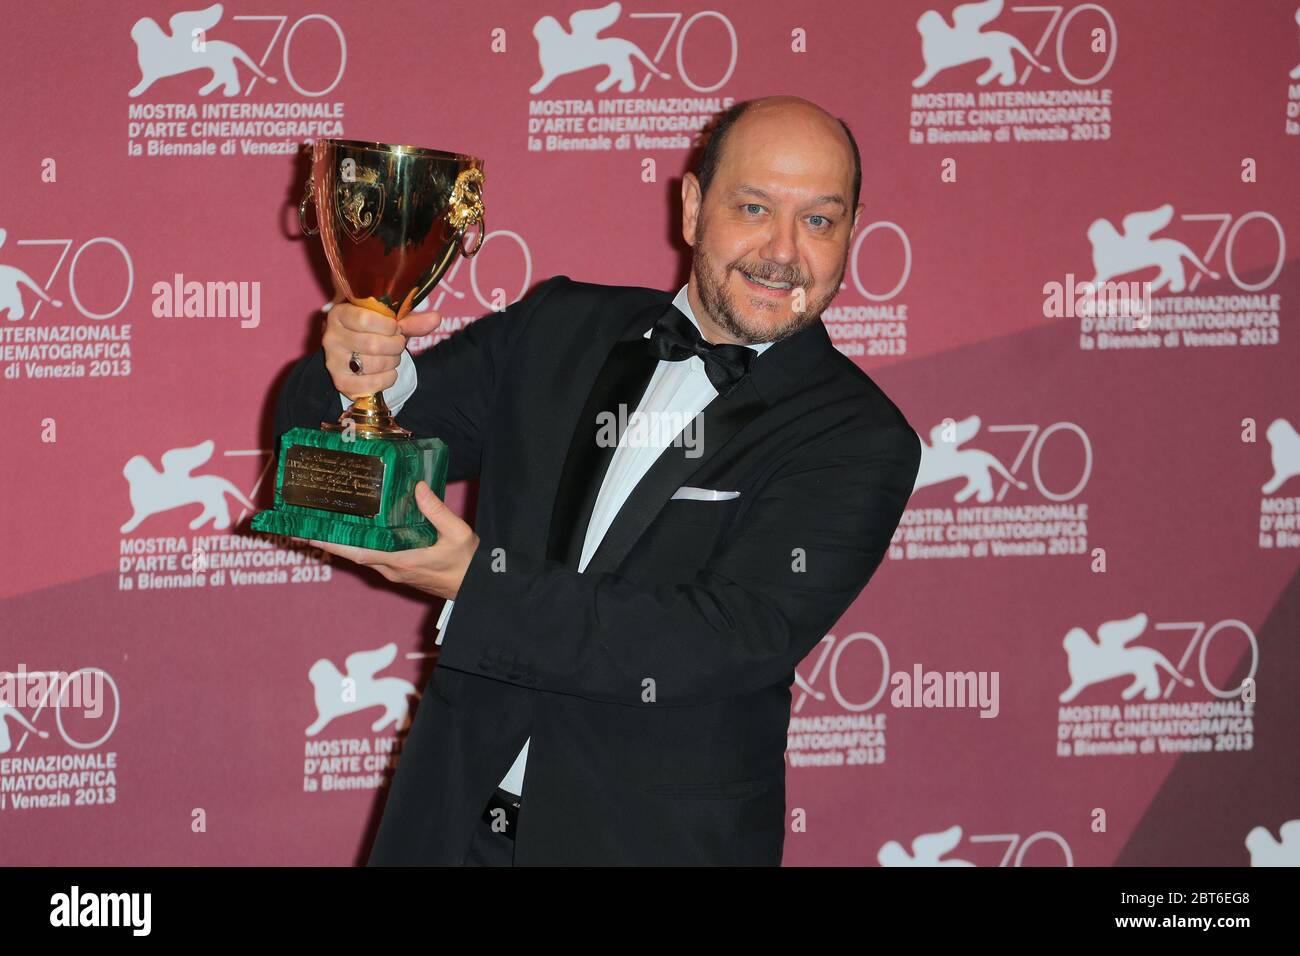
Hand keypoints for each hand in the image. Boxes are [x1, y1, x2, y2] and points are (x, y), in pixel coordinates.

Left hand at [292, 481, 479, 599]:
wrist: (478, 590)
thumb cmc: (469, 565)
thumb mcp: (459, 534)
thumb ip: (438, 512)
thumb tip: (418, 488)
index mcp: (403, 561)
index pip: (360, 553)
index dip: (332, 544)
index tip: (308, 536)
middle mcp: (393, 569)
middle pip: (353, 553)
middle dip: (328, 541)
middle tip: (303, 524)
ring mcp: (396, 572)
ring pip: (362, 555)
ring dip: (342, 543)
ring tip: (323, 524)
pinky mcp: (401, 570)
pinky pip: (373, 555)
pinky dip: (359, 544)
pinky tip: (357, 531)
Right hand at [323, 297, 442, 399]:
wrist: (356, 357)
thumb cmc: (373, 334)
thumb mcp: (390, 324)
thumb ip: (411, 321)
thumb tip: (436, 318)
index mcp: (340, 314)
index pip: (365, 319)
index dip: (389, 326)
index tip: (395, 328)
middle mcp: (331, 337)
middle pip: (373, 344)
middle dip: (395, 346)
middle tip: (398, 344)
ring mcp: (334, 361)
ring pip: (374, 364)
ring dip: (393, 362)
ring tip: (391, 357)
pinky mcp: (341, 382)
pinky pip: (373, 383)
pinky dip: (388, 378)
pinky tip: (388, 372)